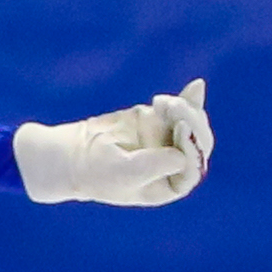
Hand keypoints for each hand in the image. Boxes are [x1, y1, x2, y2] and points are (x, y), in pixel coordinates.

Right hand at [15, 78, 210, 205]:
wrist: (72, 155)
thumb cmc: (95, 171)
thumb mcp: (124, 173)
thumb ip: (156, 165)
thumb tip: (184, 153)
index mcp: (170, 185)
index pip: (193, 166)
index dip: (193, 146)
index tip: (181, 127)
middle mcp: (176, 164)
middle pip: (199, 142)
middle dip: (190, 121)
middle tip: (171, 106)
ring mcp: (170, 141)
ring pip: (192, 122)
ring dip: (183, 108)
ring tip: (159, 101)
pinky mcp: (162, 122)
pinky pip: (183, 109)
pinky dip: (187, 98)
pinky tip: (195, 86)